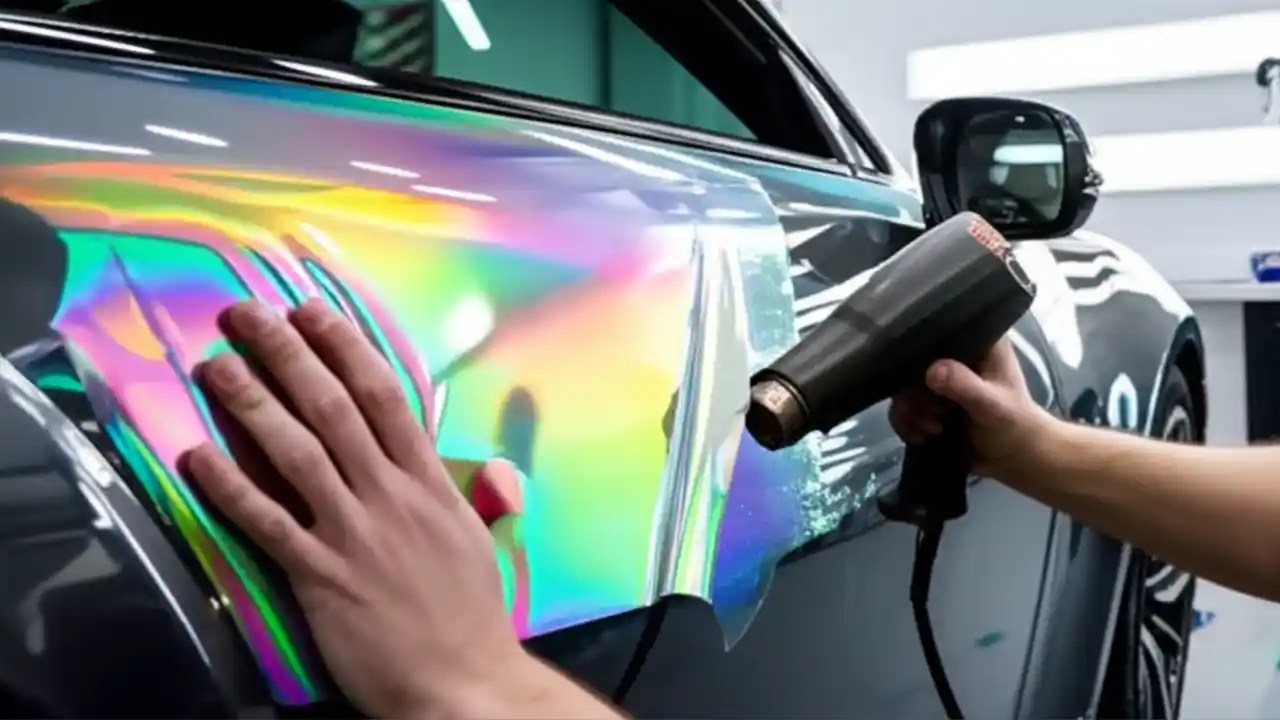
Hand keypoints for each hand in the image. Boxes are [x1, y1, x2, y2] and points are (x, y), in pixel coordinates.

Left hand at [181, 298, 593, 718]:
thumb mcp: (478, 541)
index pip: (385, 397)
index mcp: (431, 482)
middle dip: (289, 353)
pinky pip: (269, 523)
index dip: (346, 348)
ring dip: (253, 404)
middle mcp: (390, 495)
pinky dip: (231, 487)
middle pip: (334, 408)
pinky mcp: (321, 576)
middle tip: (248, 314)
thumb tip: (493, 468)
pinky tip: (197, 456)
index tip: (313, 311)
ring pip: (298, 453)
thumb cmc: (470, 615)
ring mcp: (354, 533)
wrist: (463, 684)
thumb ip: (475, 494)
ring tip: (217, 364)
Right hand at [888, 336, 1055, 478]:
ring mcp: (937, 379)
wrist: (1014, 455)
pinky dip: (905, 423)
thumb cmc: (1014, 423)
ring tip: (933, 430)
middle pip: (912, 362)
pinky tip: (921, 437)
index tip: (925, 378)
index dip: (921, 350)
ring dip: (910, 412)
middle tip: (935, 414)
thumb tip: (931, 371)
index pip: (938, 331)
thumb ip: (965, 387)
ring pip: (903, 387)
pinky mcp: (926, 402)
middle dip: (916, 394)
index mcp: (975, 341)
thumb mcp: (992, 404)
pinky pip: (901, 406)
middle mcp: (952, 355)